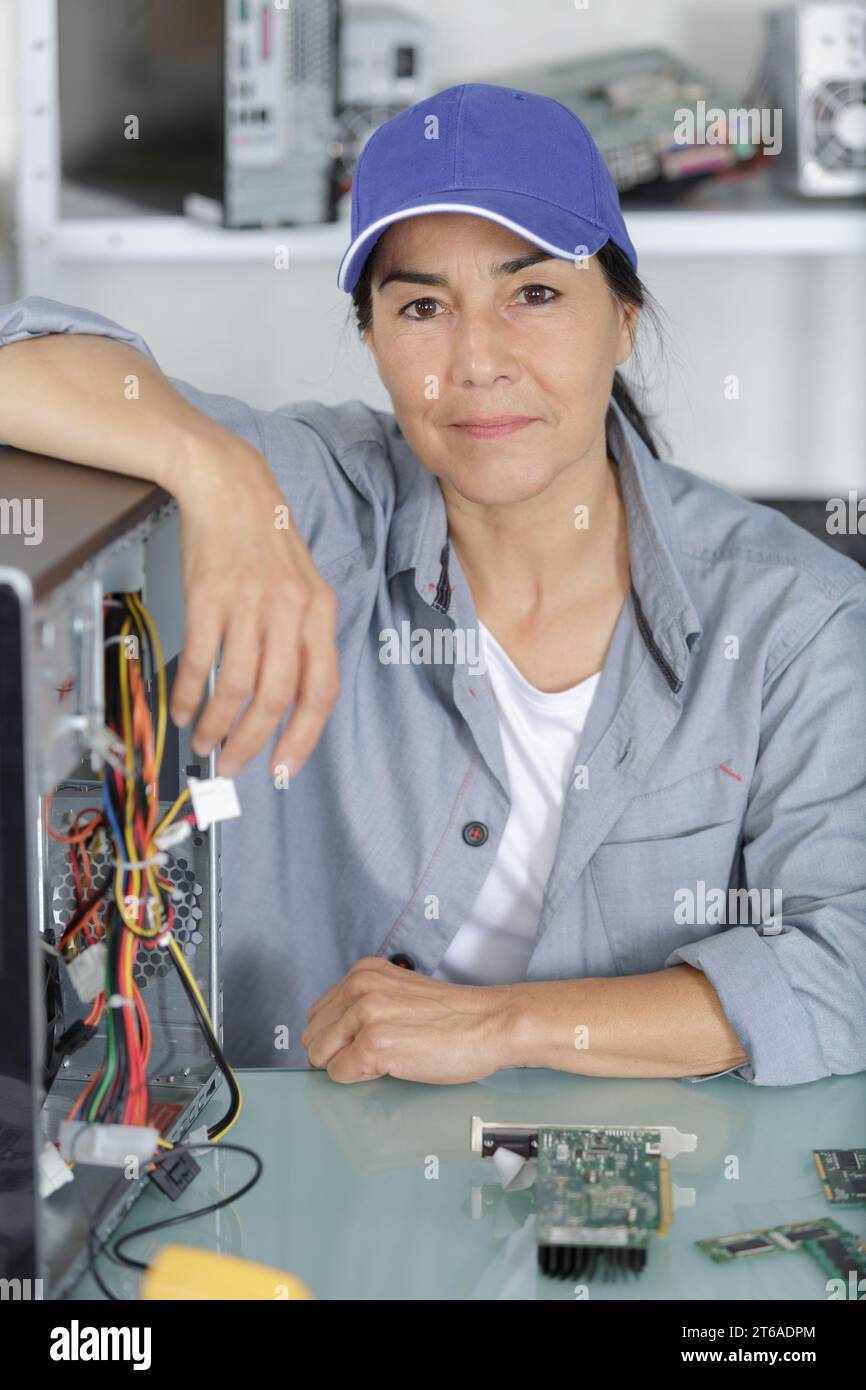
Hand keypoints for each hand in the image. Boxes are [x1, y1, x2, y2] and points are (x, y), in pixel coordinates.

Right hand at [169, 434, 338, 778]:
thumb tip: (288, 703)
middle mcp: (290, 609)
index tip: (285, 767)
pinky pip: (198, 660)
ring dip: (217, 725)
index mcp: (320, 611)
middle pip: (276, 697)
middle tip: (234, 764)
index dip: (304, 737)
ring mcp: (248, 602)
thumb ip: (302, 641)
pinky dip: (188, 693)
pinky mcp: (208, 596)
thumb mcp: (302, 587)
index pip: (321, 690)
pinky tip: (183, 708)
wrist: (229, 485)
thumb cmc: (264, 539)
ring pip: (236, 686)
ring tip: (205, 741)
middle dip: (253, 742)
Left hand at [302, 957, 517, 1083]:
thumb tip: (335, 1034)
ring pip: (319, 1056)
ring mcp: (365, 1015)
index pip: (318, 1013)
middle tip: (373, 1056)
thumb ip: (365, 1003)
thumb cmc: (454, 1016)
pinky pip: (339, 1074)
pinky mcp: (373, 1044)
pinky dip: (359, 1079)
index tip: (360, 1042)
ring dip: (346, 1066)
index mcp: (364, 972)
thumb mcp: (398, 993)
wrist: (489, 1023)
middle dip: (336, 1053)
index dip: (337, 1036)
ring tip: (384, 1060)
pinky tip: (391, 1067)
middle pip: (313, 1035)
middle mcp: (359, 988)